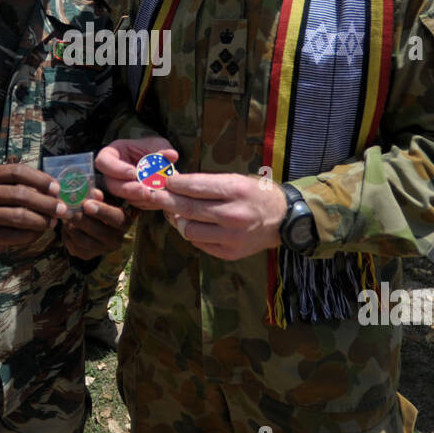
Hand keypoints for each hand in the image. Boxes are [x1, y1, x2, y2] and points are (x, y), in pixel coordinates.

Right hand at [0, 164, 67, 256]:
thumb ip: (14, 183)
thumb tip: (52, 190)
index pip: (18, 172)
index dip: (41, 179)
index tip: (57, 188)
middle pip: (22, 195)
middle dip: (47, 203)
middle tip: (62, 210)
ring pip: (20, 216)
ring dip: (41, 221)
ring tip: (53, 223)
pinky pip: (14, 235)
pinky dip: (31, 235)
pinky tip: (38, 233)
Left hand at [61, 187, 131, 260]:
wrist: (92, 225)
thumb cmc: (98, 208)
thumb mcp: (101, 200)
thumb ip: (98, 197)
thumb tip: (95, 194)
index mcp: (124, 223)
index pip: (116, 219)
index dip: (102, 211)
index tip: (87, 204)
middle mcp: (116, 240)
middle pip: (98, 232)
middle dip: (81, 219)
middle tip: (67, 210)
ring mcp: (102, 250)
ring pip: (83, 240)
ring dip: (71, 227)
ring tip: (64, 216)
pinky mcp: (87, 255)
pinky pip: (74, 247)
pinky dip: (67, 235)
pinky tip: (65, 225)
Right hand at [95, 136, 177, 208]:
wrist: (157, 160)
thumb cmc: (152, 148)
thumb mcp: (157, 144)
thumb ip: (163, 149)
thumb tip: (172, 156)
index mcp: (111, 154)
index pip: (104, 162)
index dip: (118, 169)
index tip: (134, 173)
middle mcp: (111, 173)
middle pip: (112, 185)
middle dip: (129, 189)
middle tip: (145, 191)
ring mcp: (119, 187)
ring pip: (123, 197)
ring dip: (139, 198)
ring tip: (154, 196)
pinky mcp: (130, 198)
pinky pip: (135, 204)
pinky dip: (147, 203)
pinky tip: (159, 200)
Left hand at [150, 171, 287, 260]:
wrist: (283, 220)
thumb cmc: (256, 194)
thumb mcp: (236, 180)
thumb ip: (207, 184)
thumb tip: (173, 185)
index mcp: (235, 191)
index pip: (194, 186)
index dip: (172, 183)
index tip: (161, 180)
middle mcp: (233, 215)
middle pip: (186, 209)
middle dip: (163, 200)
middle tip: (150, 194)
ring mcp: (231, 237)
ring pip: (188, 230)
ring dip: (177, 220)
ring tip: (176, 212)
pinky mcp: (229, 253)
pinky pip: (198, 243)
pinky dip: (192, 233)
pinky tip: (194, 224)